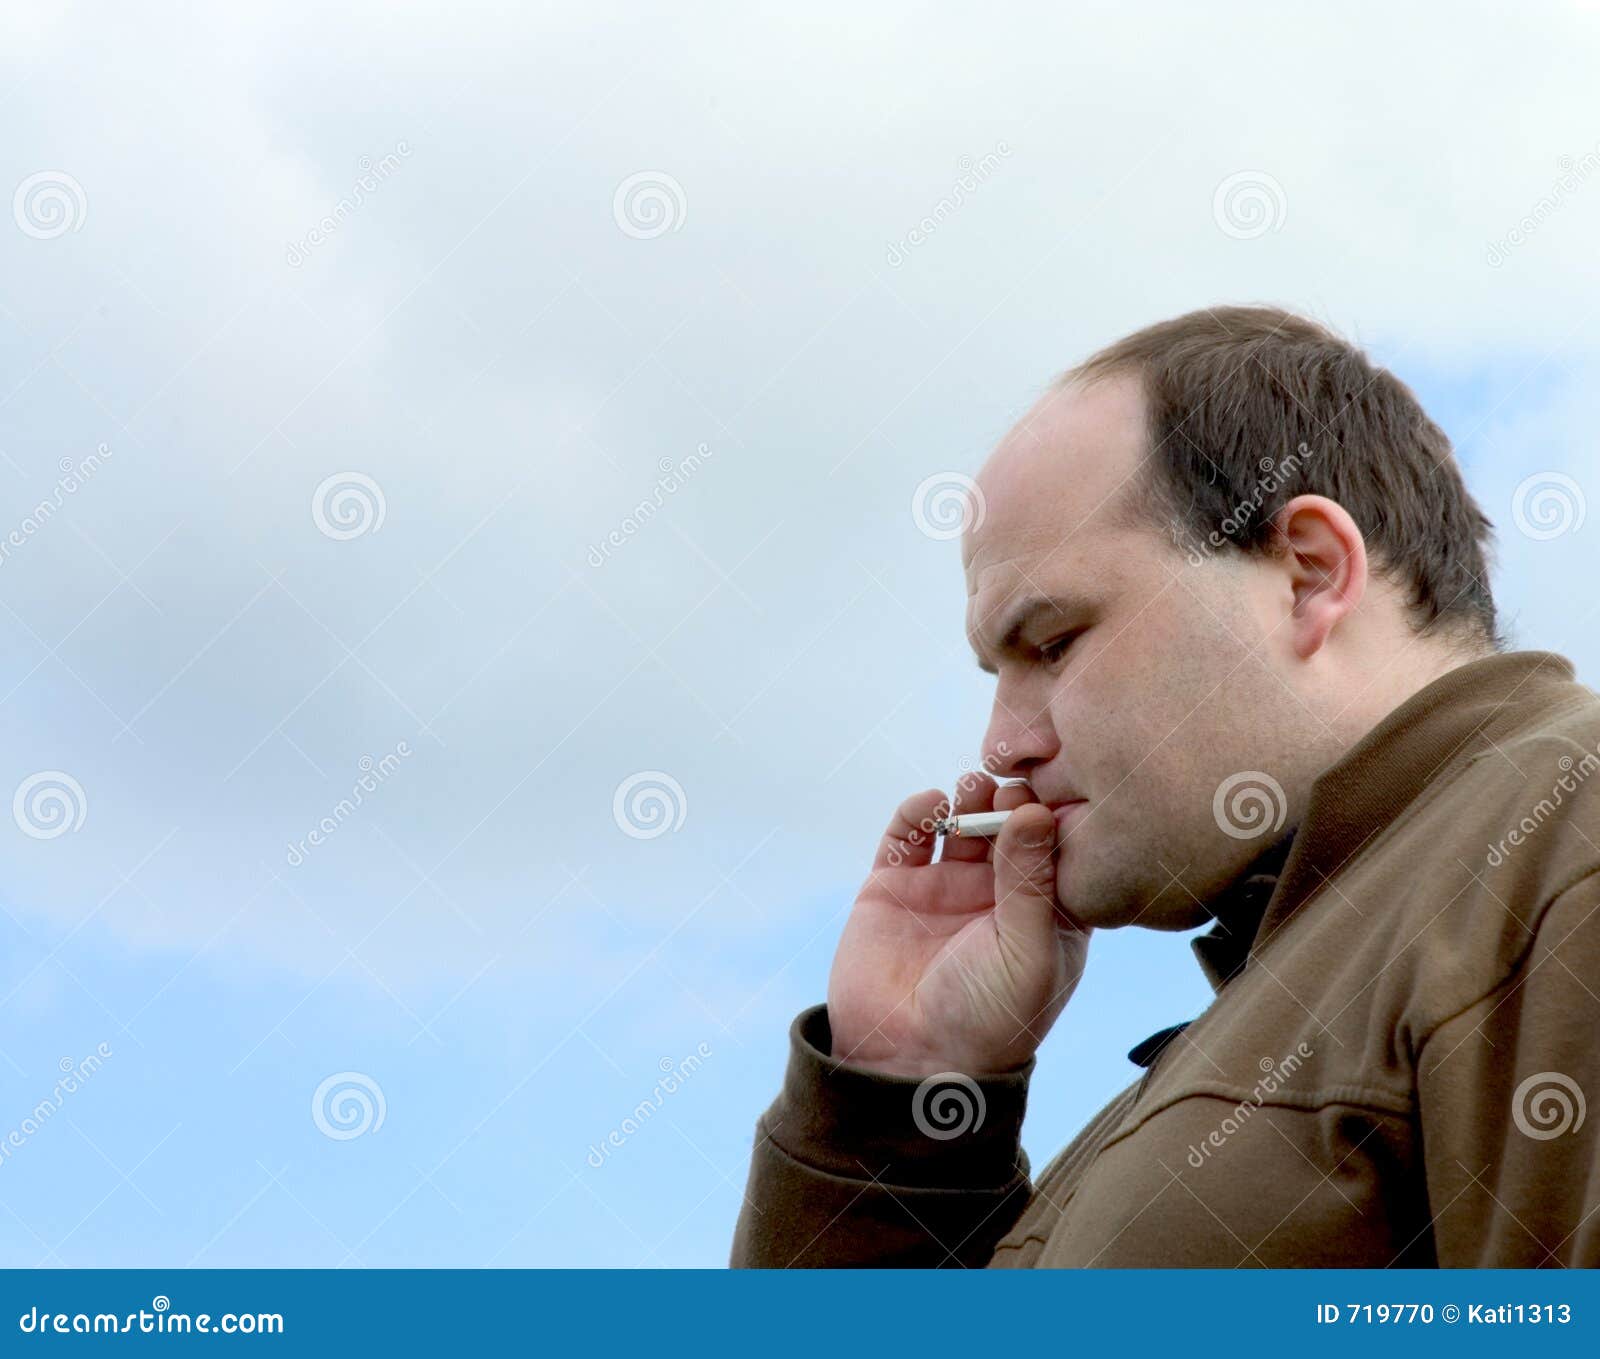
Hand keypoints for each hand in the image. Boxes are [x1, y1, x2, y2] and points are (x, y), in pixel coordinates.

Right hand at [826, 773, 1090, 1076]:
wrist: (910, 1062)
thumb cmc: (989, 1021)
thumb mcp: (1028, 953)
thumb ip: (1032, 881)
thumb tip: (1036, 811)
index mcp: (1045, 914)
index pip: (1059, 850)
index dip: (1058, 818)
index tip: (1055, 793)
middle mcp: (997, 894)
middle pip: (1010, 827)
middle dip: (1013, 799)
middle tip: (1013, 784)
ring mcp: (945, 887)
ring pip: (963, 823)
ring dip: (971, 798)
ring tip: (975, 786)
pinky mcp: (895, 886)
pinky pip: (908, 835)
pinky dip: (918, 812)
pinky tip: (931, 805)